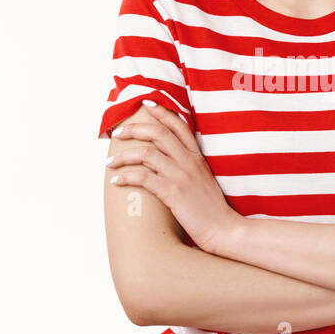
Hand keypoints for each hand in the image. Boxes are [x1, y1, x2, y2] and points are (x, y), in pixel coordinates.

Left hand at [105, 101, 242, 254]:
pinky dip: (126, 177)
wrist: (224, 230)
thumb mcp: (204, 179)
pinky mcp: (174, 193)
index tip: (146, 104)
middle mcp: (189, 162)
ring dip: (123, 156)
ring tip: (110, 162)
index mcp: (197, 156)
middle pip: (157, 133)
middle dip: (133, 129)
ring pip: (146, 154)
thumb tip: (168, 160)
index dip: (161, 112)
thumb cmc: (212, 209)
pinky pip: (144, 178)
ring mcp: (181, 176)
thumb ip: (189, 166)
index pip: (178, 125)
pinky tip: (117, 181)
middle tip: (118, 133)